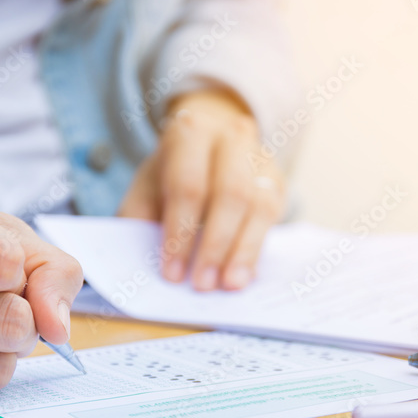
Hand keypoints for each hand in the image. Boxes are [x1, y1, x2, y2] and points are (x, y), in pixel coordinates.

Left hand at [117, 90, 285, 290]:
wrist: (211, 144)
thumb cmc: (173, 172)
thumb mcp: (147, 186)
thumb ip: (140, 219)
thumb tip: (143, 264)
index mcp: (191, 132)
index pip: (188, 185)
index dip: (180, 232)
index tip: (172, 273)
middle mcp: (232, 138)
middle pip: (231, 193)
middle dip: (216, 245)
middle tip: (202, 284)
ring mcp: (261, 158)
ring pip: (259, 206)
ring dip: (243, 251)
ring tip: (229, 285)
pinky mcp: (277, 182)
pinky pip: (273, 217)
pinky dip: (256, 249)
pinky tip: (244, 274)